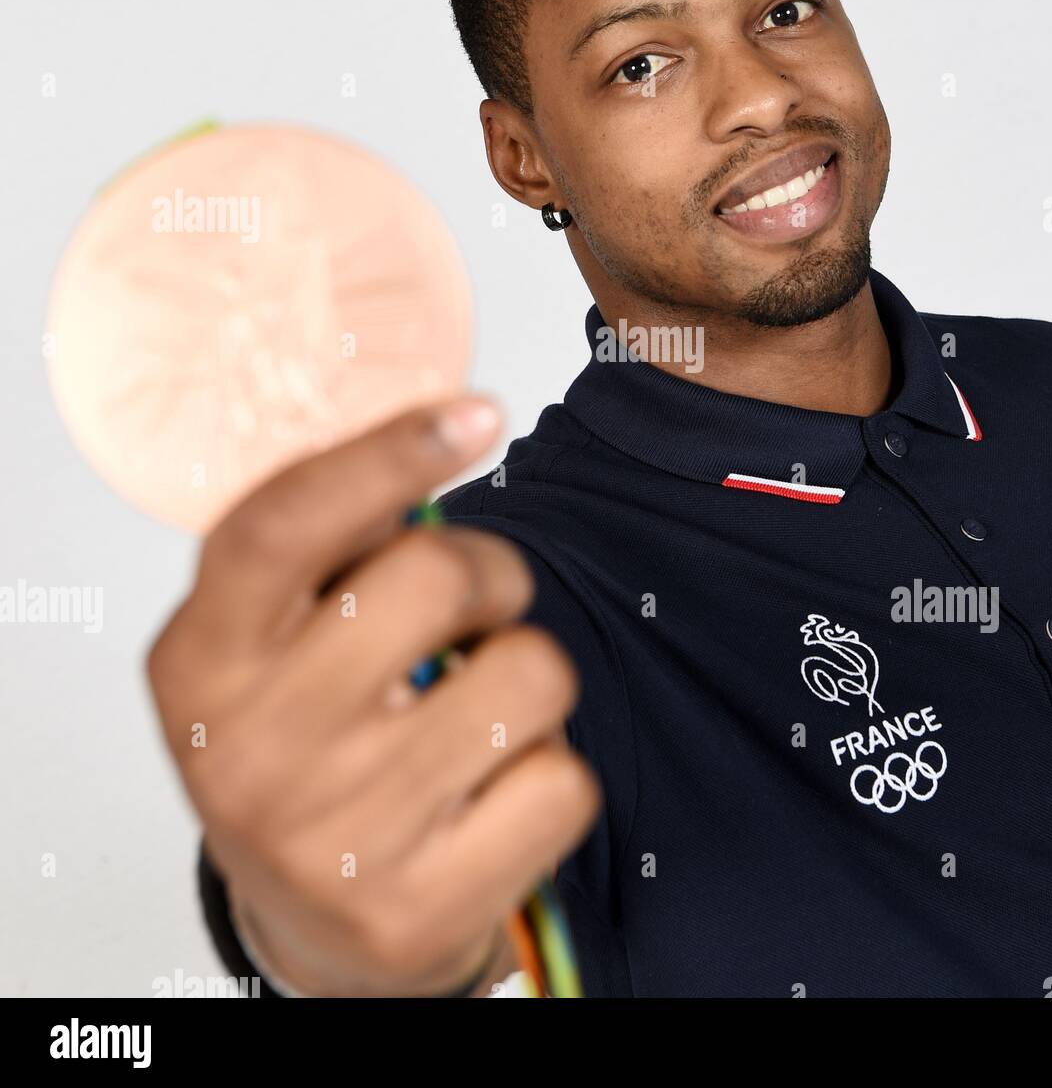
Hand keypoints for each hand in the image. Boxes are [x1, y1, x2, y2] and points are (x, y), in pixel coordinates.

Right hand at [146, 397, 601, 995]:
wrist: (319, 923)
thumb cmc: (309, 746)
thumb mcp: (274, 645)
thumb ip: (332, 549)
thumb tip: (443, 423)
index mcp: (200, 663)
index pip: (281, 526)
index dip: (385, 453)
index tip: (475, 413)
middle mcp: (251, 753)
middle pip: (434, 575)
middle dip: (493, 572)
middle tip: (478, 608)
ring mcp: (333, 843)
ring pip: (531, 673)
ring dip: (528, 676)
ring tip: (477, 714)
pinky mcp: (419, 913)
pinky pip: (564, 780)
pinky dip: (550, 773)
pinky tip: (492, 796)